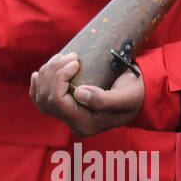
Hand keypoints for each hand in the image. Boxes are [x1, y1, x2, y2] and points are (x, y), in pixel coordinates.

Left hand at [30, 52, 144, 135]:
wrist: (141, 94)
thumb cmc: (136, 94)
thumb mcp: (126, 96)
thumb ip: (104, 100)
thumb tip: (78, 93)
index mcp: (85, 124)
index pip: (57, 101)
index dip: (59, 77)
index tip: (75, 61)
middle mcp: (73, 123)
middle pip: (46, 97)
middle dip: (52, 72)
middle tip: (71, 56)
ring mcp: (68, 116)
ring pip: (41, 97)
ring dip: (46, 74)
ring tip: (62, 58)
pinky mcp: (67, 106)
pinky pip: (42, 98)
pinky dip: (39, 84)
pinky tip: (40, 73)